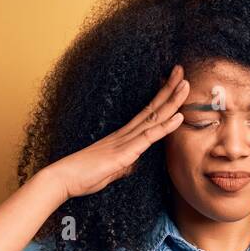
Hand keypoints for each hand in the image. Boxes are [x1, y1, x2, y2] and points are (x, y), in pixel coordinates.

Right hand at [48, 65, 188, 198]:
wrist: (63, 179)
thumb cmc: (83, 176)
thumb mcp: (111, 170)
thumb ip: (124, 165)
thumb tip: (133, 164)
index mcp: (122, 136)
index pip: (147, 114)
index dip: (162, 98)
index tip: (173, 84)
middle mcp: (125, 133)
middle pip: (152, 108)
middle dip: (169, 90)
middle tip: (182, 72)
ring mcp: (125, 141)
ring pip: (154, 117)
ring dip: (172, 101)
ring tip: (186, 84)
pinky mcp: (124, 152)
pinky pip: (148, 136)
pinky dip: (165, 126)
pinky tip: (178, 116)